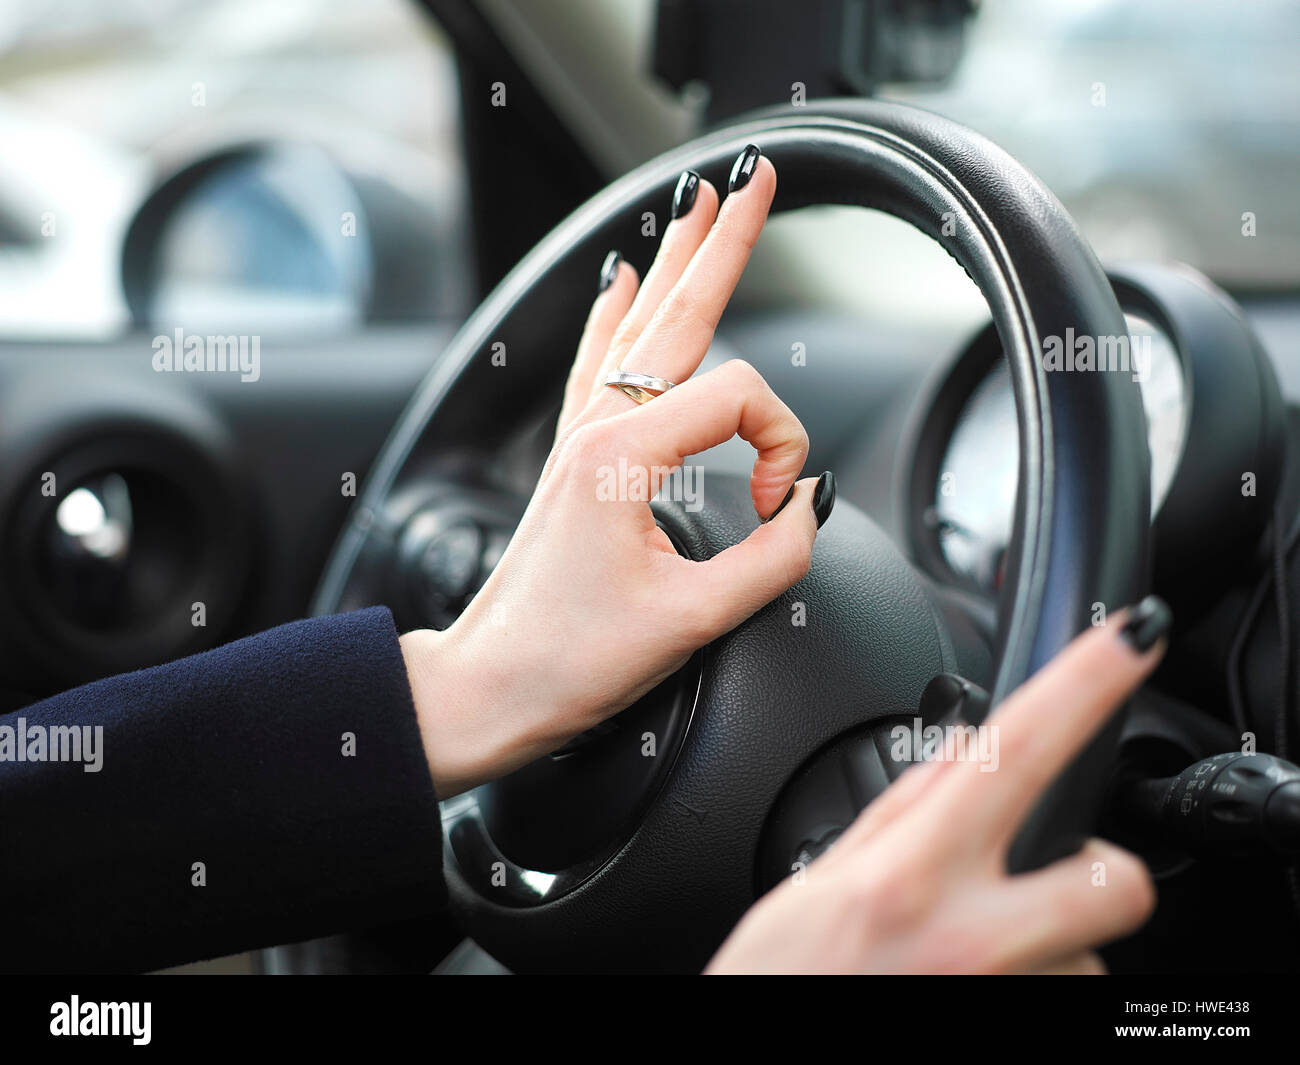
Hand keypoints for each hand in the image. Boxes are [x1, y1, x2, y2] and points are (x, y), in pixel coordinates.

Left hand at [401, 148, 826, 795]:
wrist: (493, 684)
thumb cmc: (572, 661)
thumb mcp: (693, 620)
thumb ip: (774, 558)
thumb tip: (804, 509)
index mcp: (623, 455)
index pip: (739, 397)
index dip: (781, 445)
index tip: (774, 510)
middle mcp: (596, 428)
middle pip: (678, 312)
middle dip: (724, 243)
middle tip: (756, 180)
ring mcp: (579, 436)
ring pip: (637, 324)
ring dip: (676, 262)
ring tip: (702, 206)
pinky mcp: (572, 456)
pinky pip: (597, 361)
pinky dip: (616, 314)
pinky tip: (621, 280)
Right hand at [706, 600, 1168, 973]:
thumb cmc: (777, 989)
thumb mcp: (814, 883)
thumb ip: (895, 816)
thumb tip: (959, 754)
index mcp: (909, 874)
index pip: (1017, 752)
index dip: (1084, 683)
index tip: (1131, 636)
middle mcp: (968, 939)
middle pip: (1113, 878)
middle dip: (1098, 868)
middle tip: (1044, 875)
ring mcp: (1000, 994)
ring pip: (1087, 956)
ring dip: (1047, 951)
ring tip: (968, 961)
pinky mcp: (1014, 1032)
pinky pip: (1060, 997)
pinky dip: (1028, 985)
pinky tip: (966, 987)